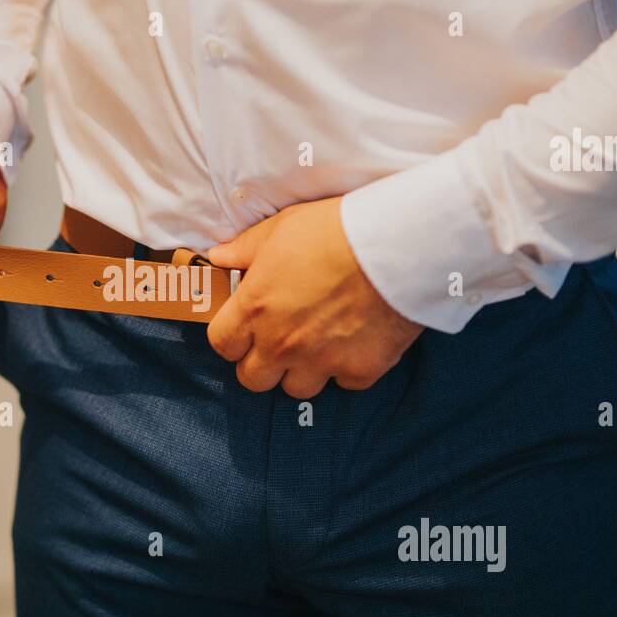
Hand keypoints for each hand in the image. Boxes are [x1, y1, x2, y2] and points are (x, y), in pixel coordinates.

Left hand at [206, 197, 423, 398]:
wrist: (397, 245)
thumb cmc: (335, 231)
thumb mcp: (281, 227)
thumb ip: (244, 248)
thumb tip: (219, 257)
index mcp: (255, 309)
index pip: (222, 345)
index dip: (231, 338)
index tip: (244, 329)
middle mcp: (282, 343)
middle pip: (253, 379)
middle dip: (261, 363)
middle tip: (278, 341)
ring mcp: (321, 361)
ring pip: (296, 388)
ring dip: (302, 370)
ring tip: (317, 343)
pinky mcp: (360, 369)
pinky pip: (344, 383)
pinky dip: (347, 368)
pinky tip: (355, 341)